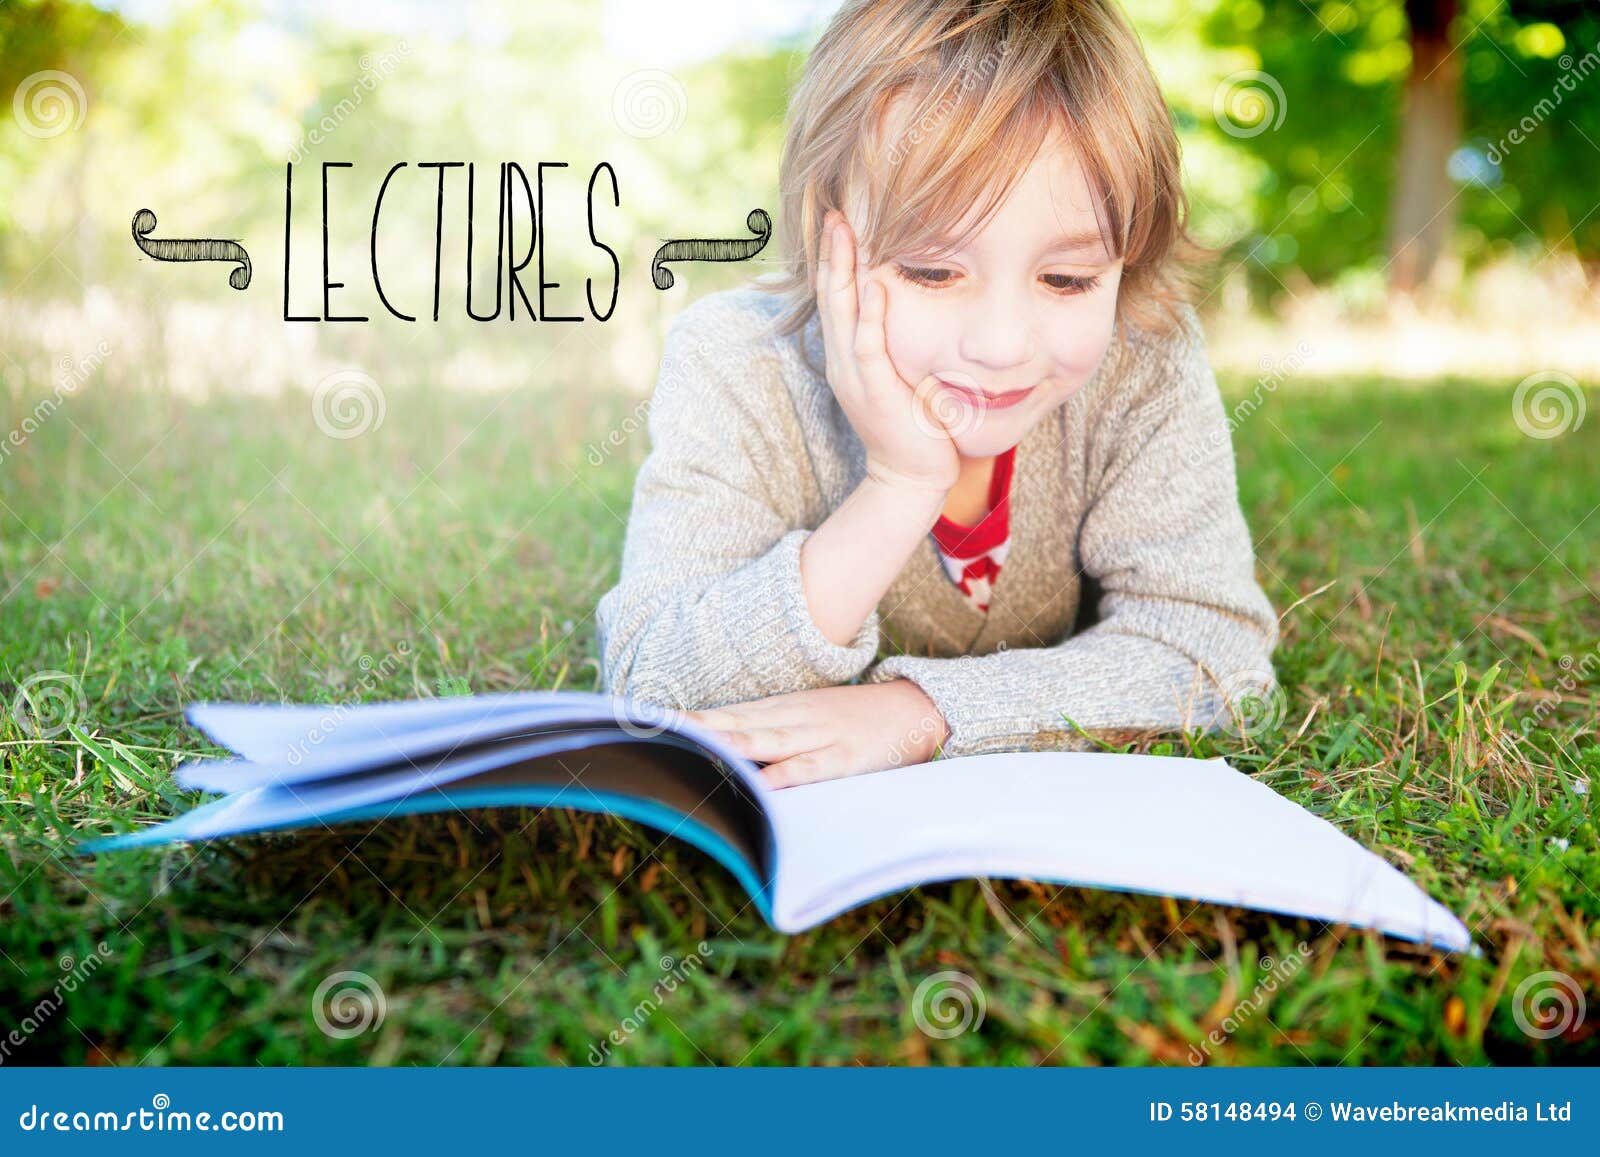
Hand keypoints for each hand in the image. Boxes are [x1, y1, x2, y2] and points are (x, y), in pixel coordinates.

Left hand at [683, 678, 950, 788]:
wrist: (913, 709)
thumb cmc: (852, 718)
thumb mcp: (806, 714)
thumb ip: (768, 727)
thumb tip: (725, 740)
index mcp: (782, 708)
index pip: (728, 712)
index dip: (692, 717)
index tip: (652, 721)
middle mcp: (793, 717)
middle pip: (738, 720)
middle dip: (700, 726)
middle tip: (660, 729)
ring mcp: (818, 735)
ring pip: (767, 739)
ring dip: (731, 742)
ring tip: (698, 745)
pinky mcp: (844, 757)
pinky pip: (810, 767)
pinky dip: (785, 774)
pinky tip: (761, 783)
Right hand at [816, 210, 960, 494]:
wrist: (911, 476)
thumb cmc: (913, 425)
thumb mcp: (899, 374)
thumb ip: (896, 342)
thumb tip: (909, 306)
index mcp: (847, 356)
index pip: (836, 297)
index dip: (834, 258)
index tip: (838, 220)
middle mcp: (842, 361)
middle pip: (830, 296)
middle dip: (831, 253)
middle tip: (832, 211)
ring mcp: (854, 376)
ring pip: (841, 313)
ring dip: (841, 270)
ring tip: (842, 232)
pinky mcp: (875, 391)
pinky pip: (867, 345)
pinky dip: (868, 315)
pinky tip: (872, 284)